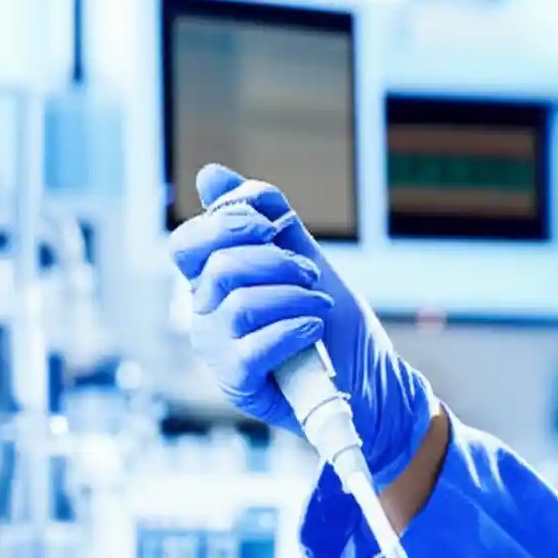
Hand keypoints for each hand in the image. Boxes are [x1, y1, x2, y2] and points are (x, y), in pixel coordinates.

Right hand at [168, 163, 437, 487]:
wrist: (370, 381)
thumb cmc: (333, 325)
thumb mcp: (305, 262)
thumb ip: (268, 222)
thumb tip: (211, 174)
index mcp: (214, 281)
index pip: (188, 242)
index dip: (226, 224)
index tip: (272, 227)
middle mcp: (206, 314)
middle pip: (218, 267)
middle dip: (276, 260)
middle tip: (310, 275)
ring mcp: (218, 350)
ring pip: (241, 304)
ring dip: (294, 297)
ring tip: (321, 307)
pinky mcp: (239, 382)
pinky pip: (254, 346)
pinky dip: (294, 329)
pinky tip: (315, 329)